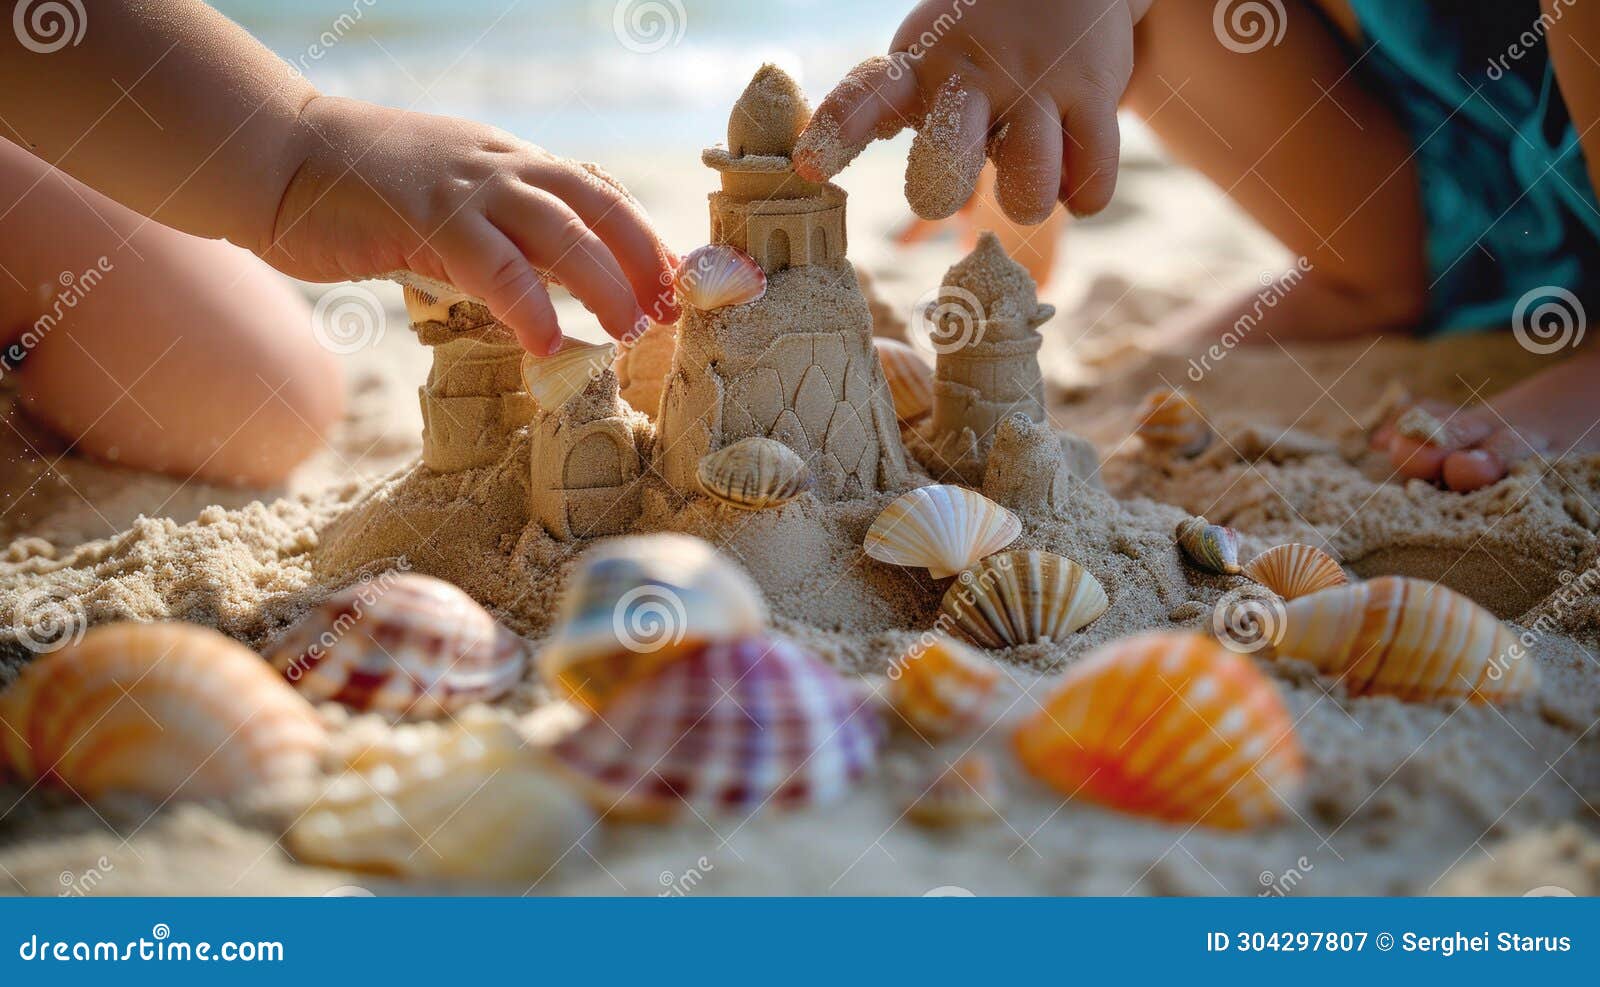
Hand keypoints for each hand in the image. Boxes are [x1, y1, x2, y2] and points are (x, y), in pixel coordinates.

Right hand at [262, 96, 677, 353]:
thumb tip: (547, 274)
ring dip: (602, 286)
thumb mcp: (447, 195)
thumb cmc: (356, 188)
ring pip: (560, 234)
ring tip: (626, 334)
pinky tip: (547, 344)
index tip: (673, 284)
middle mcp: (499, 165)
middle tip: (667, 315)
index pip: (598, 193)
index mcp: (509, 160)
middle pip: (598, 208)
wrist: (273, 153)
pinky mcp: (424, 217)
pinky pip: (493, 265)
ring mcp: (464, 187)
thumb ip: (495, 224)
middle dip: (641, 263)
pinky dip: (528, 306)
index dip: (643, 238)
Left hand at [794, 0, 1148, 224]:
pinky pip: (1089, 175)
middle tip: (934, 197)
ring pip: (1030, 176)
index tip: (810, 168)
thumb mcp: (932, 70)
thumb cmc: (982, 52)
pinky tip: (1075, 177)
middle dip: (940, 178)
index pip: (869, 92)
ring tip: (1027, 187)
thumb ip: (904, 126)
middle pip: (950, 142)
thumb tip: (876, 216)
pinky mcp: (1093, 92)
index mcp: (920, 66)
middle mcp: (972, 73)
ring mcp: (1036, 82)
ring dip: (1027, 198)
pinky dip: (1082, 192)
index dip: (839, 128)